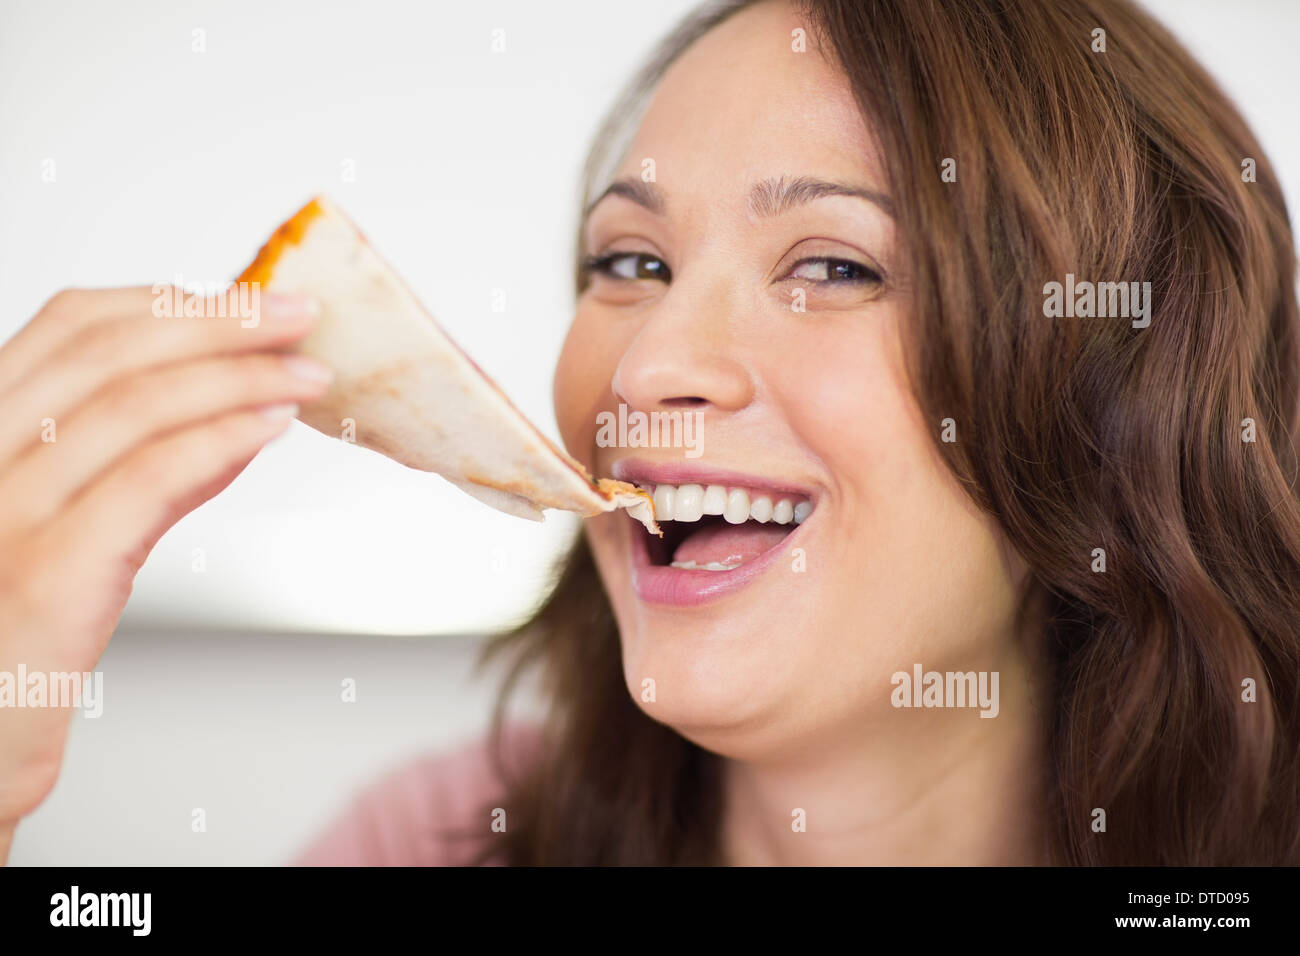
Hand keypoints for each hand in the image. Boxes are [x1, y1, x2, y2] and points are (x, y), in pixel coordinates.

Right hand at [0, 286, 329, 856]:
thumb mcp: (70, 533)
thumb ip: (137, 474)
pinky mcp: (45, 573)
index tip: (248, 296)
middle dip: (218, 322)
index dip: (170, 300)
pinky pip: (146, 481)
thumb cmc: (11, 648)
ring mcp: (1, 513)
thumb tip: (234, 422)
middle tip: (296, 314)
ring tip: (305, 372)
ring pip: (132, 404)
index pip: (70, 327)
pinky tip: (271, 427)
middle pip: (108, 350)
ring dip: (237, 376)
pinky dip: (220, 440)